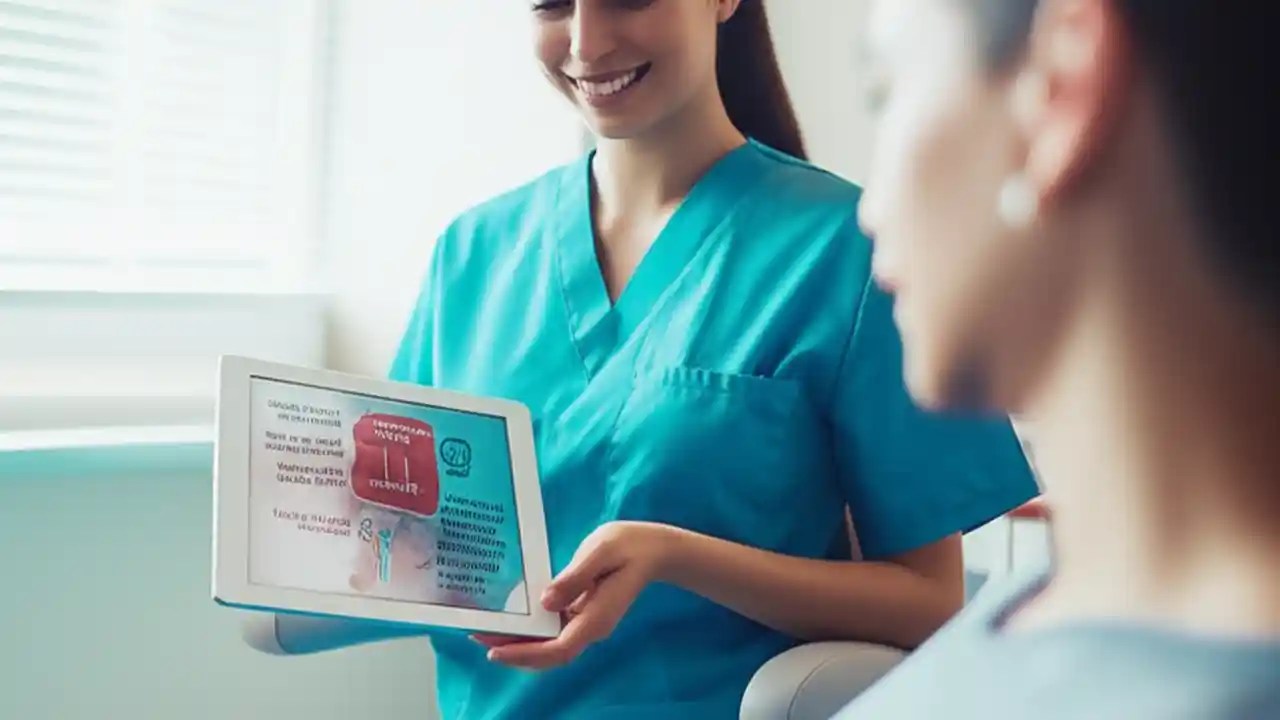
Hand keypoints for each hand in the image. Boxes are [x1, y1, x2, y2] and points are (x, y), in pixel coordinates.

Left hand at [473, 521, 675, 669]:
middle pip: (548, 652)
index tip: (494, 651)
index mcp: (595, 618)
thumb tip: (546, 602)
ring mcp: (586, 623)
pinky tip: (513, 616)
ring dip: (518, 640)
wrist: (654, 549)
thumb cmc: (629, 545)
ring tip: (485, 628)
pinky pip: (553, 630)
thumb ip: (575, 577)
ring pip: (549, 644)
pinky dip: (530, 628)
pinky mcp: (582, 613)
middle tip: (476, 636)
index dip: (525, 654)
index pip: (557, 649)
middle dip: (513, 649)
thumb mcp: (601, 551)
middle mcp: (589, 628)